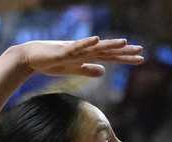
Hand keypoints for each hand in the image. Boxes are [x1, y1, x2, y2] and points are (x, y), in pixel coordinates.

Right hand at [10, 36, 143, 77]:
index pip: (110, 57)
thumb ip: (88, 70)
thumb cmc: (50, 63)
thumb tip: (103, 72)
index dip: (125, 58)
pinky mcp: (63, 50)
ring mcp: (75, 49)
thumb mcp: (73, 69)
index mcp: (87, 56)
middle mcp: (84, 50)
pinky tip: (96, 40)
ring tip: (124, 42)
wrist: (31, 58)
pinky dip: (86, 43)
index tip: (140, 59)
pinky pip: (77, 47)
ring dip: (109, 44)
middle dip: (124, 51)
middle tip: (141, 51)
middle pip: (107, 51)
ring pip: (95, 47)